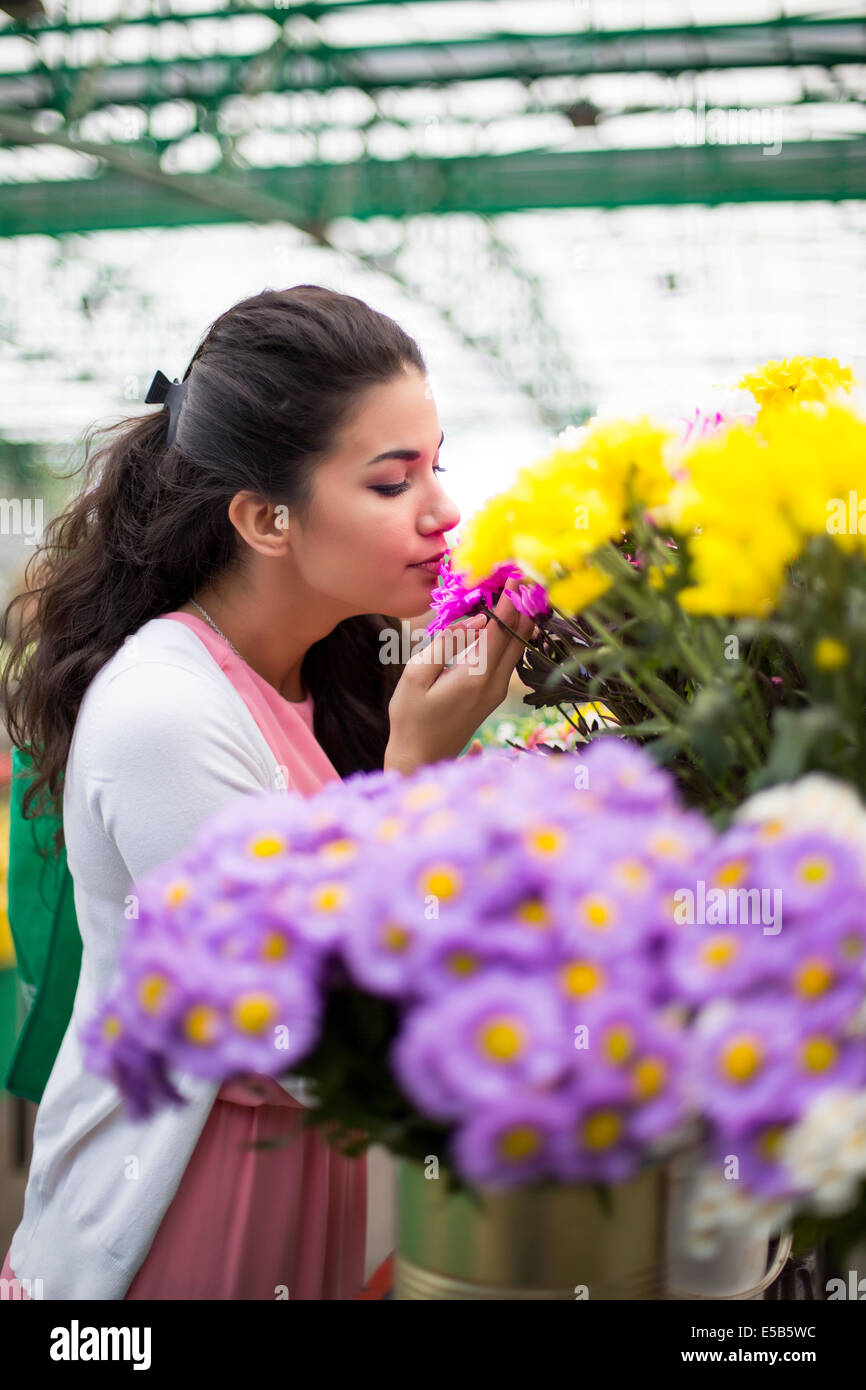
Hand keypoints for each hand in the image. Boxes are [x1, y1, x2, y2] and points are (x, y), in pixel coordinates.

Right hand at [384, 578, 536, 775]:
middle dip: (522, 604)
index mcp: (474, 676)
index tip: (514, 575)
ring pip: (520, 647)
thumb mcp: (416, 675)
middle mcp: (494, 683)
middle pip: (519, 636)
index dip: (510, 600)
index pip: (501, 629)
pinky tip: (510, 618)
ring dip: (521, 618)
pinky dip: (513, 634)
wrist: (420, 757)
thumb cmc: (410, 717)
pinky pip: (511, 657)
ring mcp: (497, 690)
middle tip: (524, 575)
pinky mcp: (494, 693)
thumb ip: (447, 643)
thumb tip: (477, 620)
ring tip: (520, 590)